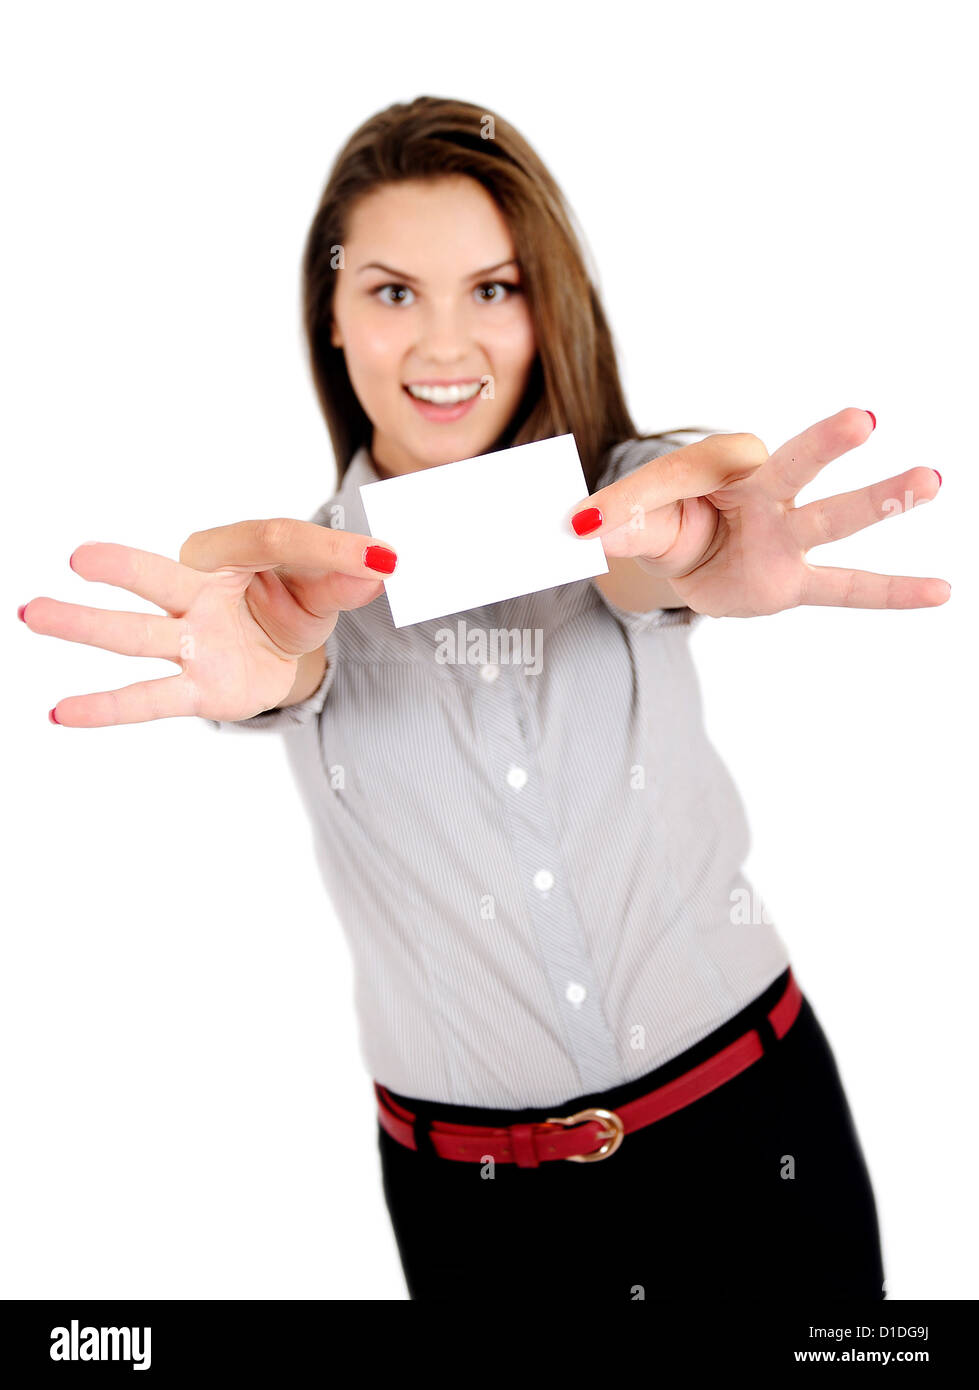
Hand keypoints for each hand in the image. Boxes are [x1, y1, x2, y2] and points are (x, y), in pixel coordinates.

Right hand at [20, 520, 397, 724]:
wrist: (287, 648)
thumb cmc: (296, 601)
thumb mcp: (329, 585)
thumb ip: (348, 573)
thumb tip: (383, 561)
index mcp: (238, 552)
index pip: (271, 542)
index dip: (325, 550)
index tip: (377, 559)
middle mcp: (200, 590)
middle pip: (163, 577)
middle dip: (126, 569)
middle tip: (81, 557)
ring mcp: (191, 638)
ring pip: (136, 633)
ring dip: (87, 627)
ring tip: (32, 612)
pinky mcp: (196, 684)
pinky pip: (148, 696)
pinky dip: (107, 707)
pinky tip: (60, 711)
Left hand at [572, 408, 949, 616]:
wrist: (691, 557)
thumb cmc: (668, 520)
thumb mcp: (635, 517)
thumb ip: (615, 519)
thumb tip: (578, 528)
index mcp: (721, 467)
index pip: (698, 464)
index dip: (654, 491)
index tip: (601, 518)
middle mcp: (765, 493)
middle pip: (797, 465)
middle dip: (824, 444)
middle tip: (862, 417)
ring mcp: (787, 536)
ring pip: (834, 516)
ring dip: (879, 500)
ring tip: (929, 479)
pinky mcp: (795, 581)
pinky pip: (847, 588)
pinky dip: (892, 592)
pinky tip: (941, 592)